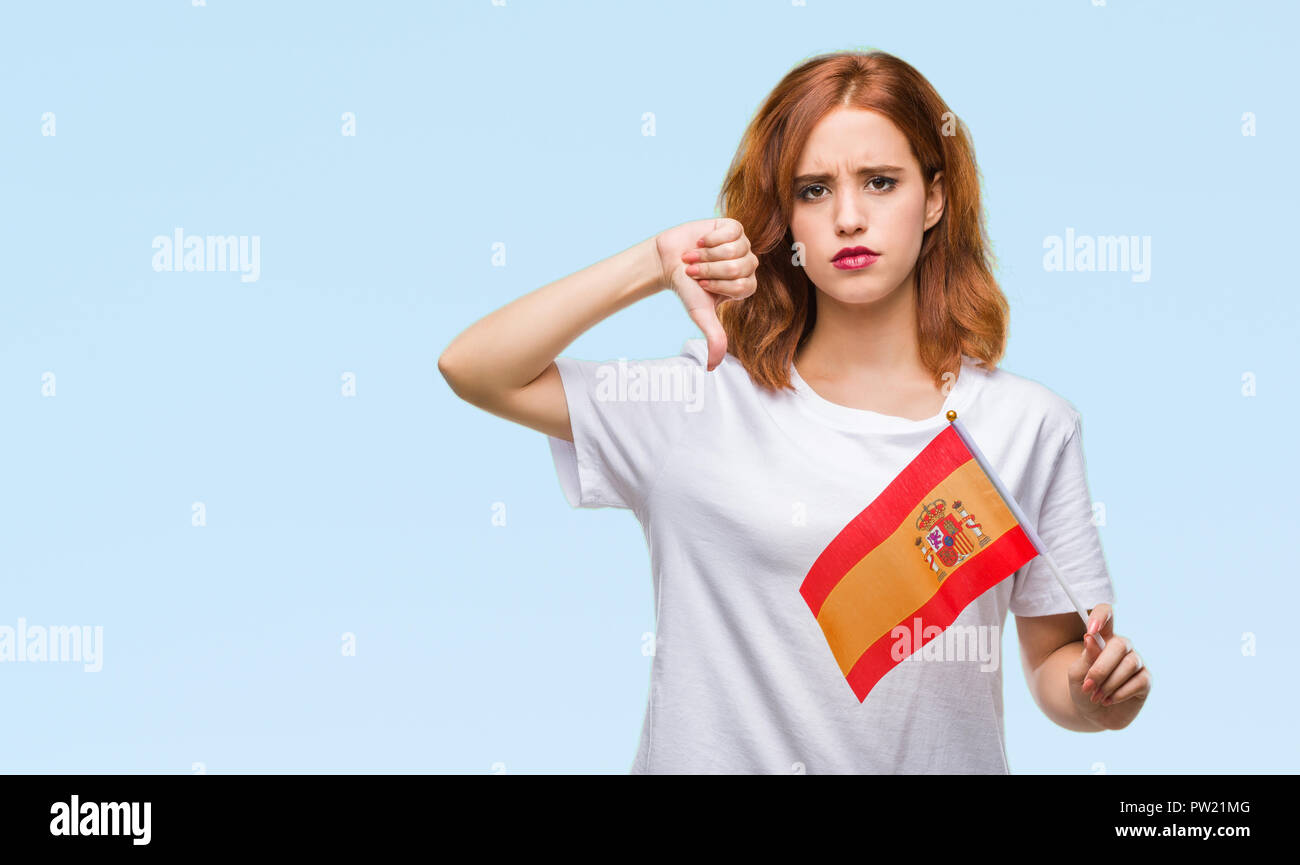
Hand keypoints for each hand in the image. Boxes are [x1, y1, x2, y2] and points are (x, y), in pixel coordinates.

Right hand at [654, 217, 757, 370]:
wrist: (668, 261)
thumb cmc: (687, 289)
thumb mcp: (701, 315)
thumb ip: (714, 339)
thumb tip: (712, 368)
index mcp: (746, 285)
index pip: (743, 285)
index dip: (718, 284)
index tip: (702, 284)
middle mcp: (748, 264)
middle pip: (738, 267)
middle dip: (710, 269)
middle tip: (695, 270)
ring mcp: (742, 244)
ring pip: (734, 249)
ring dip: (708, 254)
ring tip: (695, 256)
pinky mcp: (733, 226)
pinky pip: (731, 231)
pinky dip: (711, 238)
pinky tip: (701, 241)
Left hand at [1067, 603, 1151, 729]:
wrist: (1091, 713)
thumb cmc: (1083, 688)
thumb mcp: (1077, 673)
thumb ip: (1086, 656)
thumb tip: (1091, 637)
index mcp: (1102, 638)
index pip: (1106, 613)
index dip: (1102, 616)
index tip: (1091, 630)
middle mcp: (1121, 646)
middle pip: (1119, 644)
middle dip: (1101, 668)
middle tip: (1088, 686)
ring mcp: (1135, 662)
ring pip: (1128, 664)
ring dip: (1109, 683)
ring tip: (1096, 696)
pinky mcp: (1145, 680)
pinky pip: (1138, 681)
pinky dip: (1120, 693)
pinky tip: (1109, 700)